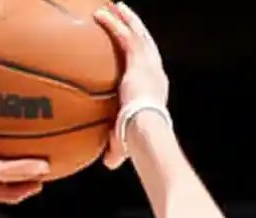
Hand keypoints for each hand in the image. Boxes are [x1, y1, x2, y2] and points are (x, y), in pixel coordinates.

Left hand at [95, 2, 169, 168]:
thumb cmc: (138, 139)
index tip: (134, 47)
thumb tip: (108, 164)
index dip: (142, 54)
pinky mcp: (139, 60)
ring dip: (127, 18)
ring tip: (116, 6)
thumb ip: (116, 148)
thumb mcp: (126, 141)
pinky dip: (113, 23)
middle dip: (137, 27)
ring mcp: (149, 63)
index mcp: (155, 88)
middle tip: (126, 15)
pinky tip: (100, 14)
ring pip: (138, 34)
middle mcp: (155, 72)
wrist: (145, 128)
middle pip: (146, 43)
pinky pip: (123, 36)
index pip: (149, 66)